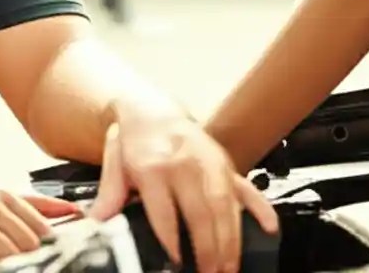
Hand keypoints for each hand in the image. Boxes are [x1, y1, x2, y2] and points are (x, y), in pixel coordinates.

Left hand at [89, 115, 278, 272]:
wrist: (153, 111)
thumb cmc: (134, 143)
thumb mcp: (114, 164)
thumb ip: (109, 194)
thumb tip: (98, 221)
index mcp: (154, 167)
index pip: (164, 209)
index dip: (171, 238)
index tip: (177, 261)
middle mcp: (185, 164)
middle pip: (201, 212)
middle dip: (208, 248)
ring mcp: (210, 164)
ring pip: (226, 206)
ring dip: (231, 240)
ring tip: (230, 267)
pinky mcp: (226, 164)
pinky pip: (248, 187)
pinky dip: (261, 208)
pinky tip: (270, 229)